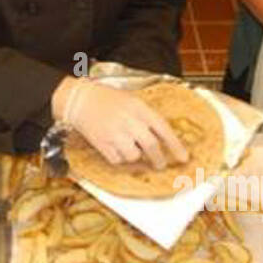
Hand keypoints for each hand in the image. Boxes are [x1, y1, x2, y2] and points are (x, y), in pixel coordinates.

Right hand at [56, 79, 188, 167]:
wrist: (79, 100)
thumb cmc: (106, 98)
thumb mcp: (131, 100)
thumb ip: (146, 116)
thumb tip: (162, 137)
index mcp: (139, 108)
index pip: (163, 129)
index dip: (175, 146)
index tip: (183, 157)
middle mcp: (129, 122)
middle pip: (152, 147)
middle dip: (159, 160)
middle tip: (160, 164)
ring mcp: (115, 134)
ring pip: (134, 156)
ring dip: (135, 156)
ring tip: (129, 148)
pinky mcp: (103, 145)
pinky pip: (117, 160)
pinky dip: (119, 158)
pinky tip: (115, 148)